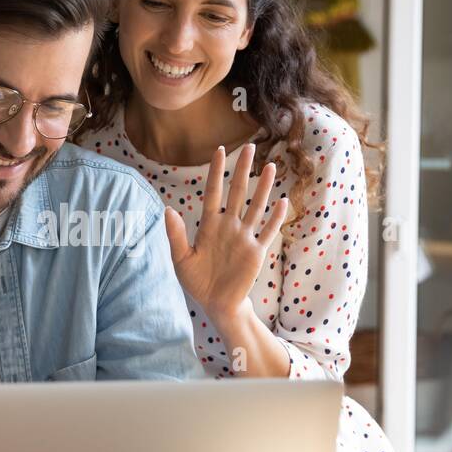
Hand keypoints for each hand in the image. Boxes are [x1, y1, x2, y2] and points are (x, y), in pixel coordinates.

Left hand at [164, 142, 288, 325]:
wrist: (216, 304)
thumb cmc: (197, 282)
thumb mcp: (180, 259)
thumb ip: (175, 235)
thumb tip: (168, 209)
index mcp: (209, 225)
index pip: (213, 192)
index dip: (216, 172)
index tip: (220, 150)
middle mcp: (229, 226)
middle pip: (237, 192)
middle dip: (243, 170)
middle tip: (249, 147)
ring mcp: (244, 237)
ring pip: (255, 206)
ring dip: (264, 187)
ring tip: (270, 166)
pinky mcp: (256, 251)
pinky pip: (268, 231)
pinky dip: (276, 217)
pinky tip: (283, 201)